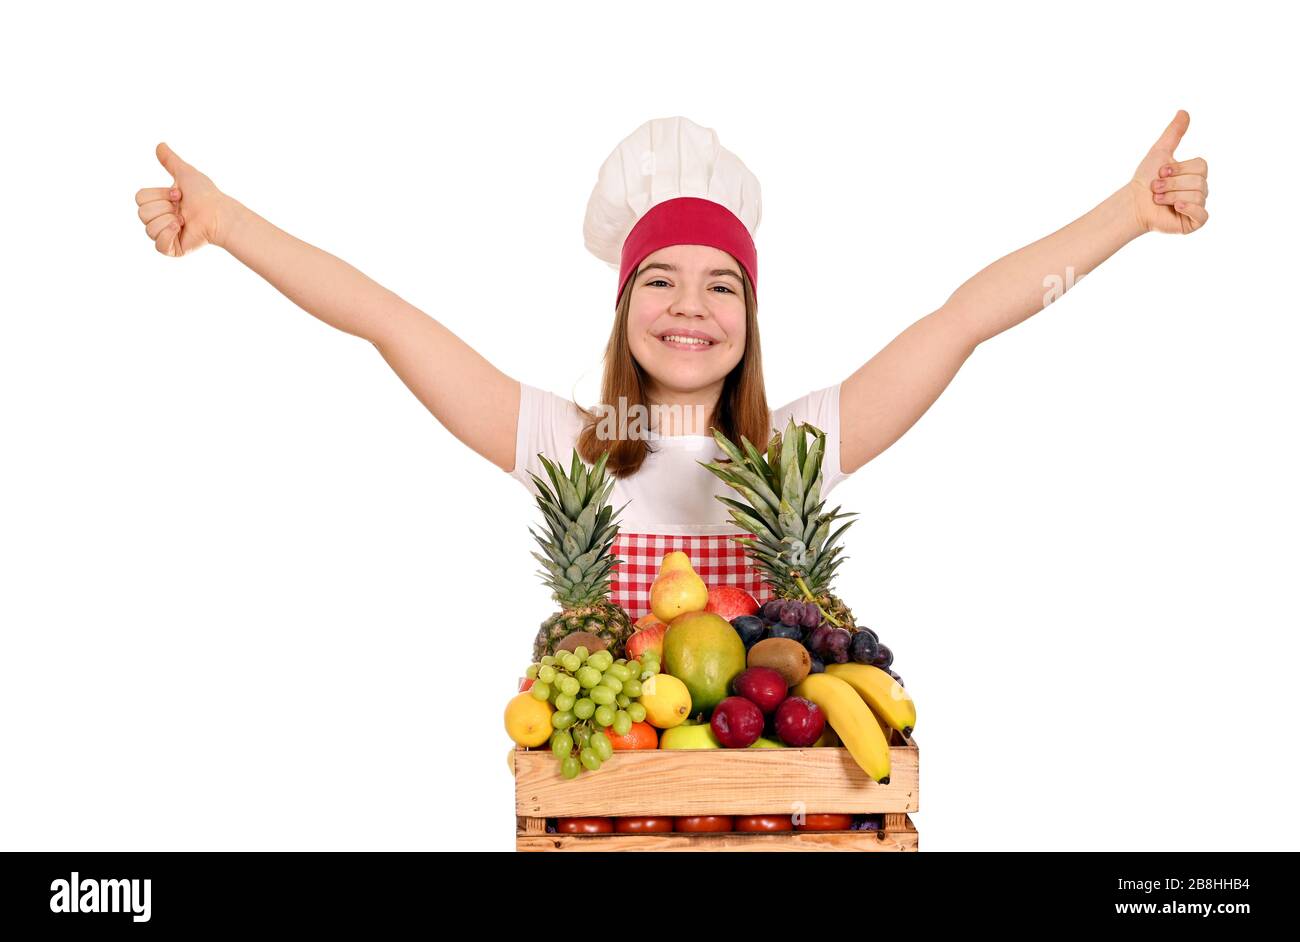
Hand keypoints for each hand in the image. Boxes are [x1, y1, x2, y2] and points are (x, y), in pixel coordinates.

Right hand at [134, 143, 230, 256]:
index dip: (158, 194)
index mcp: (160, 202)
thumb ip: (171, 161)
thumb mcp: (185, 173)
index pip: (140, 198)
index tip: (178, 194)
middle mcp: (160, 218)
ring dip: (169, 220)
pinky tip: (181, 229)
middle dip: (164, 207)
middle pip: (142, 213)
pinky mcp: (172, 249)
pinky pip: (158, 245)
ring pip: (149, 228)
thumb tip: (160, 145)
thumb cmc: (206, 194)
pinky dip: (169, 234)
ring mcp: (165, 235)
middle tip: (182, 208)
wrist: (219, 214)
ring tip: (184, 220)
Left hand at [1128, 110, 1208, 234]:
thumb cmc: (1145, 179)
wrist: (1132, 204)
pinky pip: (1203, 215)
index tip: (1160, 173)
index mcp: (1196, 174)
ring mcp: (1198, 206)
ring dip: (1172, 196)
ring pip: (1198, 196)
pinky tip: (1175, 208)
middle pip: (1199, 181)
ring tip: (1158, 199)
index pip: (1201, 165)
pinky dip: (1189, 209)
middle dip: (1172, 183)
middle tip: (1156, 188)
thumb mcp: (1160, 152)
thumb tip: (1184, 112)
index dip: (1179, 168)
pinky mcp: (1194, 222)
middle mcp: (1200, 189)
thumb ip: (1174, 133)